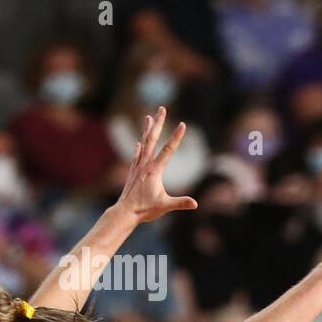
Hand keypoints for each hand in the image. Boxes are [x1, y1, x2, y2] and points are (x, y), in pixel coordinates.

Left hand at [117, 106, 198, 222]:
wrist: (125, 212)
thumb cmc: (145, 210)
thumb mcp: (165, 206)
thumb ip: (180, 203)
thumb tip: (196, 204)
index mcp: (154, 170)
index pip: (168, 150)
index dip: (176, 137)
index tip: (183, 124)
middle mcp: (145, 164)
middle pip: (152, 139)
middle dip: (158, 123)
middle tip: (162, 108)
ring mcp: (138, 166)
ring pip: (143, 143)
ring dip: (147, 129)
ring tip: (148, 116)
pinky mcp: (134, 172)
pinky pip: (137, 154)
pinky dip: (139, 146)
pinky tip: (139, 142)